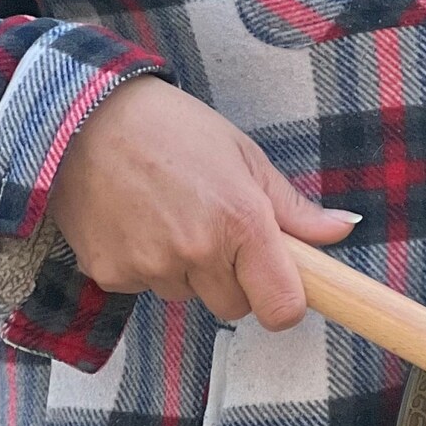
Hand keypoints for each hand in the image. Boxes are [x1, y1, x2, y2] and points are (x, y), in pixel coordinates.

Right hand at [49, 76, 359, 328]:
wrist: (82, 116)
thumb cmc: (172, 129)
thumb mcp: (243, 156)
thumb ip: (293, 207)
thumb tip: (342, 230)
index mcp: (241, 223)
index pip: (282, 308)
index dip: (285, 302)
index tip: (279, 285)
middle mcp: (197, 252)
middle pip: (235, 307)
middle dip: (233, 280)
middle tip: (214, 232)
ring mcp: (151, 267)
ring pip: (189, 296)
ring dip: (187, 271)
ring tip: (169, 216)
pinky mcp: (111, 274)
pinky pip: (146, 288)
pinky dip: (145, 266)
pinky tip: (138, 222)